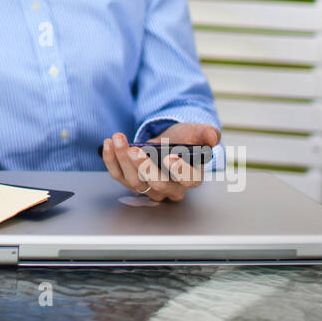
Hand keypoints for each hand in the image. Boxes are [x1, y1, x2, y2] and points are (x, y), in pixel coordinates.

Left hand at [101, 122, 219, 201]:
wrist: (167, 141)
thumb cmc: (184, 140)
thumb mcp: (196, 132)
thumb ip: (206, 134)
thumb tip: (212, 138)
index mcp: (192, 177)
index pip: (189, 180)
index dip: (180, 170)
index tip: (171, 157)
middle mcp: (171, 188)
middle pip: (158, 184)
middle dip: (145, 168)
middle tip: (135, 151)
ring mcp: (150, 188)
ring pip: (136, 182)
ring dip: (124, 160)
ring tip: (119, 140)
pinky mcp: (132, 182)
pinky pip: (119, 176)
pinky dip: (111, 160)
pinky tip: (109, 144)